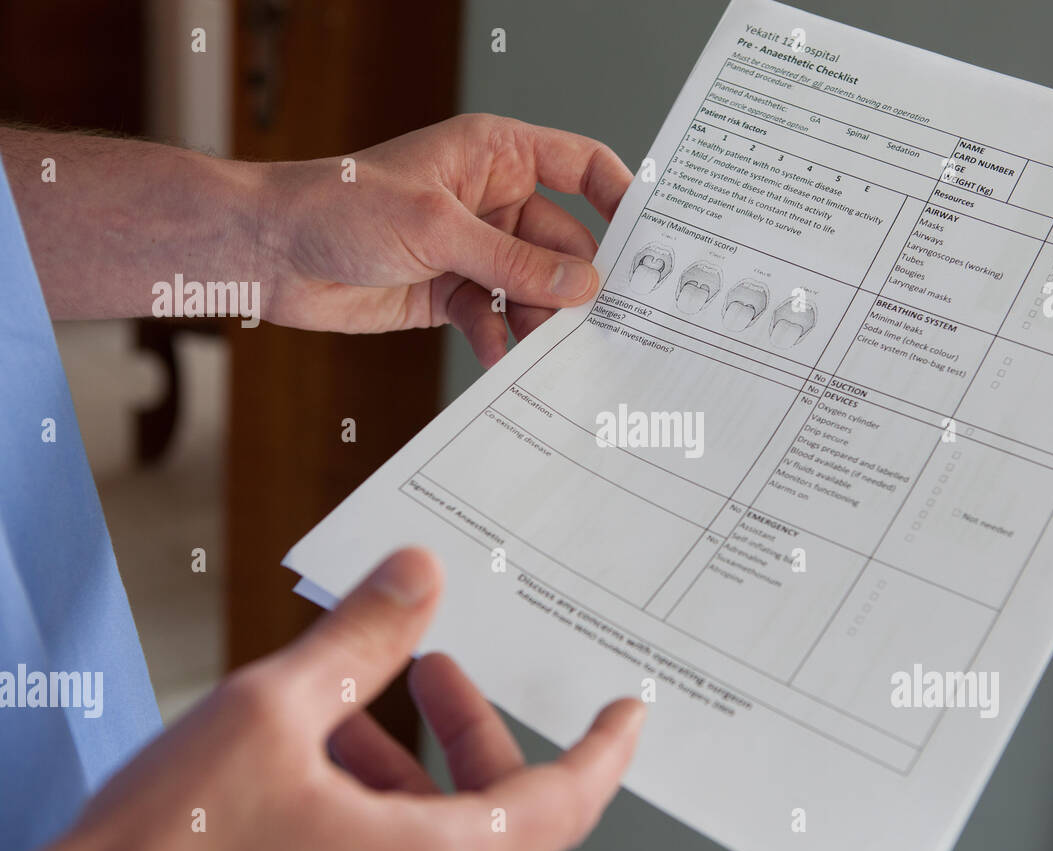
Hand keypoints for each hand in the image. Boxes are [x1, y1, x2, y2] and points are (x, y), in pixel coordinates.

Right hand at [31, 549, 644, 850]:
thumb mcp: (269, 713)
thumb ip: (357, 638)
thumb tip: (416, 576)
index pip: (563, 803)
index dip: (605, 749)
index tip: (628, 711)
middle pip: (496, 808)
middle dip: (470, 727)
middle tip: (441, 668)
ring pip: (434, 830)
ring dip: (405, 758)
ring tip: (355, 696)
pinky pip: (383, 850)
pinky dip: (367, 794)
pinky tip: (313, 746)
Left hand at [260, 114, 633, 364]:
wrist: (269, 255)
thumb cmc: (337, 208)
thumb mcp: (436, 229)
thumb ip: (512, 262)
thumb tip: (582, 283)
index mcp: (495, 156)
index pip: (580, 166)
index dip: (620, 198)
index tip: (651, 240)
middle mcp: (492, 201)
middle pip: (563, 243)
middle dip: (579, 284)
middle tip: (605, 325)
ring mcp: (474, 249)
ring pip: (534, 289)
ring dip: (541, 322)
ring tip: (552, 354)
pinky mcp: (453, 292)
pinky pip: (498, 320)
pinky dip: (501, 342)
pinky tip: (499, 360)